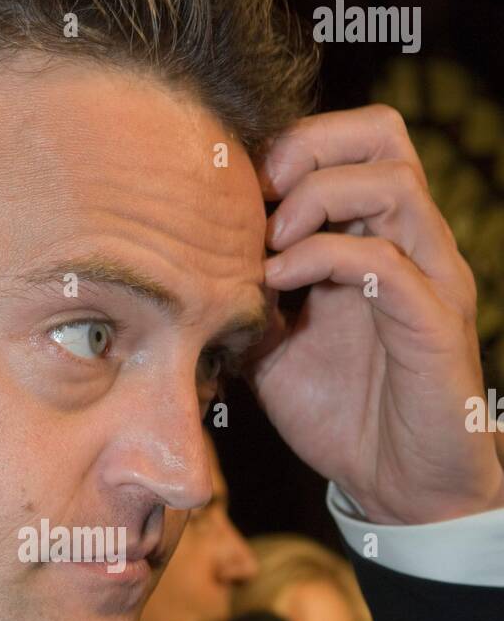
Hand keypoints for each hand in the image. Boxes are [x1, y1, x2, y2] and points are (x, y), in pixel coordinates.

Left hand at [248, 105, 503, 524]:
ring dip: (316, 197)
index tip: (234, 190)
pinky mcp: (434, 321)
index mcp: (376, 236)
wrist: (397, 485)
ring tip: (268, 242)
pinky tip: (279, 282)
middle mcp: (411, 243)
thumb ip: (246, 298)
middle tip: (256, 194)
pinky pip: (387, 262)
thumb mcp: (273, 347)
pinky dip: (325, 257)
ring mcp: (429, 276)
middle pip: (381, 135)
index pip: (351, 142)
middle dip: (308, 148)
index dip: (290, 147)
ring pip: (393, 182)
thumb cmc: (342, 414)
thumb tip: (185, 268)